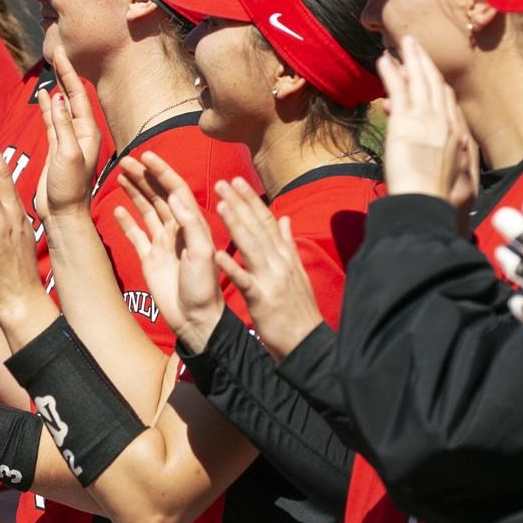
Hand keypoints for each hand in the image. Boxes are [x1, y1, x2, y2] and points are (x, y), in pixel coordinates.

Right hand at [33, 42, 101, 221]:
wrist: (63, 213)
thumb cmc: (69, 189)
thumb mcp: (68, 155)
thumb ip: (63, 126)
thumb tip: (58, 98)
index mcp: (88, 133)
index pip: (78, 96)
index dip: (70, 73)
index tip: (61, 54)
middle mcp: (82, 133)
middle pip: (72, 96)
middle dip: (65, 75)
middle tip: (57, 53)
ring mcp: (69, 140)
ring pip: (62, 107)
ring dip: (57, 88)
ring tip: (51, 68)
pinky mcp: (57, 148)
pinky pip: (53, 121)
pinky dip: (48, 106)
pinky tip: (44, 95)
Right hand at [111, 152, 225, 346]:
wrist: (195, 319)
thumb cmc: (204, 288)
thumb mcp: (202, 253)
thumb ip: (190, 224)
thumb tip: (174, 196)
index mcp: (191, 225)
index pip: (175, 190)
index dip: (161, 171)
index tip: (146, 155)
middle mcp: (176, 230)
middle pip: (157, 195)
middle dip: (142, 176)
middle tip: (124, 159)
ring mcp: (162, 244)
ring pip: (146, 210)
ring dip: (134, 192)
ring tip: (119, 174)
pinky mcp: (149, 260)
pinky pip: (136, 236)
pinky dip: (126, 222)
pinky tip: (116, 209)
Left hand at [212, 178, 325, 359]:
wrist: (305, 342)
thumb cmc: (297, 309)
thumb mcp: (296, 272)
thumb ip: (287, 244)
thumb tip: (285, 219)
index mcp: (285, 256)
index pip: (268, 221)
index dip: (252, 200)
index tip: (238, 180)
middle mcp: (280, 262)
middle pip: (259, 227)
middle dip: (241, 203)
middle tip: (224, 181)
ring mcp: (272, 280)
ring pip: (252, 247)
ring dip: (236, 224)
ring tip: (220, 204)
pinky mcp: (262, 299)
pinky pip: (245, 280)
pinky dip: (232, 267)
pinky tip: (217, 254)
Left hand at [378, 37, 475, 206]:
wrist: (426, 200)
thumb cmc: (434, 194)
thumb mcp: (447, 171)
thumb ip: (445, 154)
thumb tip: (449, 148)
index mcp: (454, 134)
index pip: (445, 100)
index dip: (435, 82)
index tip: (427, 70)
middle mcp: (443, 121)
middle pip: (435, 83)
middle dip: (425, 61)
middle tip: (416, 44)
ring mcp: (425, 118)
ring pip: (419, 79)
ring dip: (411, 57)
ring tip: (403, 41)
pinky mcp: (406, 120)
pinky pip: (398, 88)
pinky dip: (391, 72)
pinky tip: (383, 59)